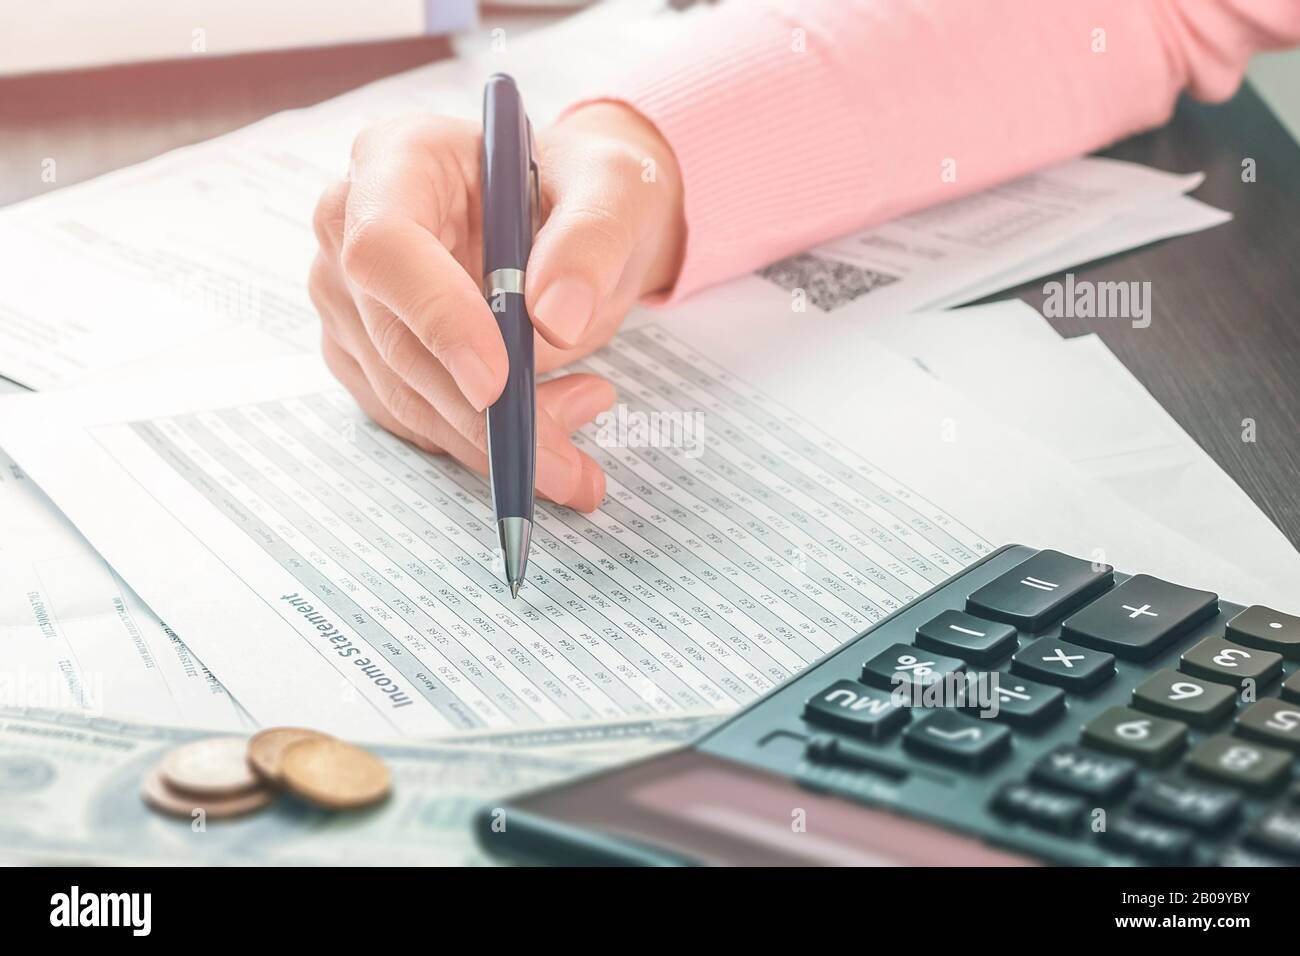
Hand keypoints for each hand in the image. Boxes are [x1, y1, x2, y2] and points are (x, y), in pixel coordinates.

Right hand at [309, 102, 684, 511]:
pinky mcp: (363, 351)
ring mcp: (348, 294)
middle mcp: (351, 224)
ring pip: (404, 394)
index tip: (498, 382)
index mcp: (400, 159)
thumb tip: (556, 317)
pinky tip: (547, 429)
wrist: (573, 214)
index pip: (385, 244)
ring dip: (492, 437)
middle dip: (481, 413)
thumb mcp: (614, 187)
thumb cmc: (584, 184)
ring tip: (582, 417)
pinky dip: (478, 443)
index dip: (435, 317)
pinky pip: (411, 418)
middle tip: (566, 456)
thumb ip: (591, 239)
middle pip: (394, 339)